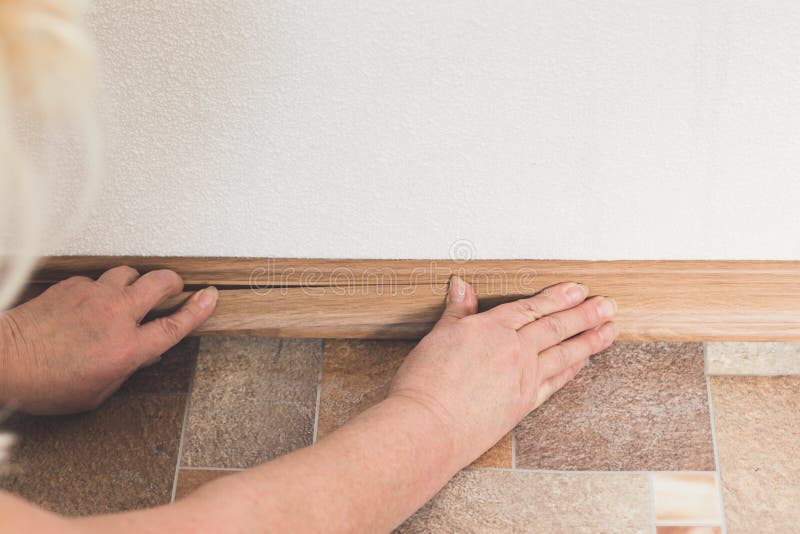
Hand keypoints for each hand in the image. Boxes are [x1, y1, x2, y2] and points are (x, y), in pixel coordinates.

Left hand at [0, 267, 217, 414]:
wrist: (4, 360)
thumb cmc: (44, 383)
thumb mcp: (96, 393)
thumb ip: (125, 370)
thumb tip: (142, 354)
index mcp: (126, 348)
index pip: (174, 325)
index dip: (198, 310)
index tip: (209, 298)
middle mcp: (116, 316)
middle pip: (160, 282)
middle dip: (173, 283)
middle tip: (173, 288)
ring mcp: (94, 296)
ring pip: (130, 273)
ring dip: (136, 282)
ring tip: (131, 293)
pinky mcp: (73, 286)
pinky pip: (97, 279)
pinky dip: (101, 288)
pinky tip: (91, 303)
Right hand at [389, 276, 616, 467]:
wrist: (429, 425)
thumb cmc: (425, 383)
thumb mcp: (438, 336)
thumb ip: (457, 311)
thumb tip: (462, 286)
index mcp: (491, 328)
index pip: (532, 307)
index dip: (558, 297)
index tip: (579, 290)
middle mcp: (514, 350)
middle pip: (555, 327)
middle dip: (584, 314)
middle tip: (608, 305)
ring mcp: (523, 377)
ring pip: (564, 353)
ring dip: (589, 340)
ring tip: (609, 330)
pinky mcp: (524, 402)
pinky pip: (556, 380)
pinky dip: (573, 369)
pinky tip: (583, 362)